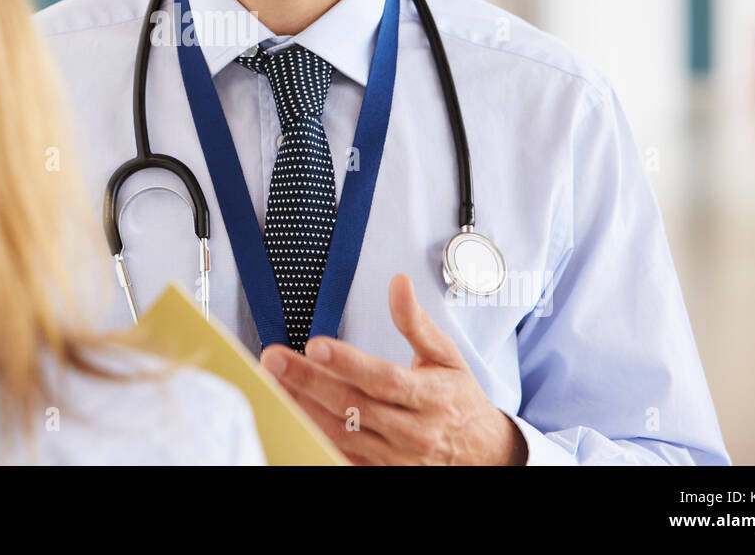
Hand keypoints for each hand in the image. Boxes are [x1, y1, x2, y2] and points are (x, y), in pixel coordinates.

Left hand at [259, 273, 527, 464]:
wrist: (482, 453)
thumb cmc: (459, 399)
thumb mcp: (446, 356)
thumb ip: (416, 322)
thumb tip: (399, 283)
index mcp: (429, 396)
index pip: (383, 378)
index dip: (347, 363)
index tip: (315, 345)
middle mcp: (411, 430)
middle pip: (352, 406)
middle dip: (309, 381)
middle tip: (273, 360)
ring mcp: (395, 457)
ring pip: (341, 433)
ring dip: (303, 407)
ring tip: (273, 384)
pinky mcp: (381, 472)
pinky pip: (342, 456)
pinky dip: (314, 437)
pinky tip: (291, 416)